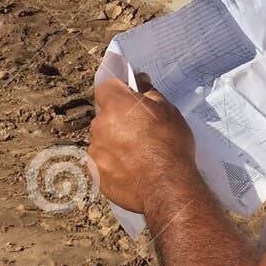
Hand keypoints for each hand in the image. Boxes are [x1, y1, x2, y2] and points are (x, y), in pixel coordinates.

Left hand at [88, 79, 195, 213]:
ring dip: (115, 144)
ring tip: (138, 156)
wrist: (167, 186)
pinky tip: (131, 171)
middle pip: (104, 116)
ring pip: (102, 140)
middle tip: (141, 133)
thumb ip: (150, 93)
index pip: (106, 88)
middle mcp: (100, 124)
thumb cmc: (171, 145)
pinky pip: (101, 162)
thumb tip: (140, 80)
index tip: (131, 101)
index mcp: (116, 104)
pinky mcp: (95, 172)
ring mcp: (95, 149)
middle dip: (118, 121)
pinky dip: (112, 165)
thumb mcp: (169, 111)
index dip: (119, 93)